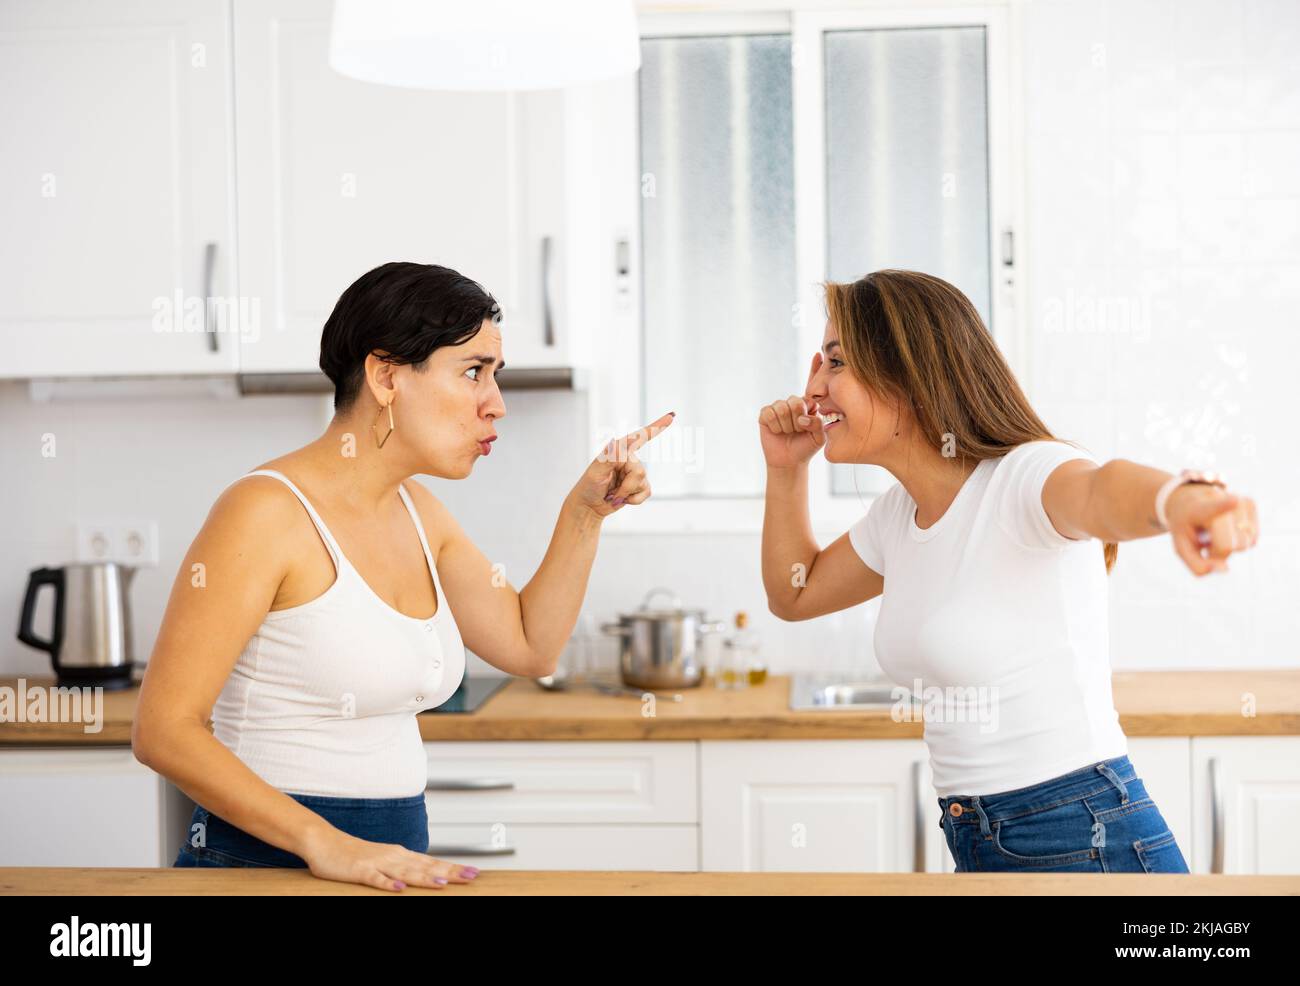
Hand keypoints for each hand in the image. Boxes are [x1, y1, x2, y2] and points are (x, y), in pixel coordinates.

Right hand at [302, 826, 476, 892]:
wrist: (323, 841)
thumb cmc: (353, 854)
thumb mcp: (383, 861)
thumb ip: (402, 868)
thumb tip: (423, 876)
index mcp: (400, 855)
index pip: (431, 862)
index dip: (453, 868)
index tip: (473, 872)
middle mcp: (393, 857)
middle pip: (425, 866)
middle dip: (449, 872)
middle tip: (470, 876)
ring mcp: (377, 863)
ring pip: (405, 871)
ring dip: (424, 878)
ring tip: (443, 884)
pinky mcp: (359, 870)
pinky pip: (375, 879)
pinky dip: (387, 883)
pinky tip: (398, 888)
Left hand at [569, 412, 674, 517]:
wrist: (590, 506)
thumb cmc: (589, 486)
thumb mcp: (595, 472)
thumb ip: (608, 458)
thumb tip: (616, 443)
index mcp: (619, 450)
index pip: (639, 437)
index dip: (657, 426)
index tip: (671, 416)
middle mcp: (629, 458)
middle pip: (640, 471)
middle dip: (625, 487)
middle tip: (610, 493)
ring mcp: (635, 472)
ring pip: (643, 482)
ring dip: (626, 494)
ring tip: (613, 495)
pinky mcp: (640, 485)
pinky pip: (646, 492)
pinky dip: (633, 500)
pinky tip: (622, 500)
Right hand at [758, 354, 826, 468]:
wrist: (790, 461)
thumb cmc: (806, 447)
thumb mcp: (819, 436)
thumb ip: (817, 422)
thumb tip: (802, 414)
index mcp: (808, 405)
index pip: (812, 385)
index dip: (815, 369)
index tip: (819, 354)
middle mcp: (793, 403)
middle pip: (795, 401)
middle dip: (798, 419)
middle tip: (798, 429)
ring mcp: (778, 407)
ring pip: (782, 409)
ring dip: (786, 426)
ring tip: (788, 433)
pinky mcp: (765, 414)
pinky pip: (769, 414)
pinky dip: (775, 426)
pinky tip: (777, 431)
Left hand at [1164, 483, 1258, 575]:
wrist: (1190, 503)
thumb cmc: (1186, 529)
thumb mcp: (1182, 549)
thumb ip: (1197, 566)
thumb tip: (1225, 569)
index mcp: (1198, 509)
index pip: (1213, 508)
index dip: (1225, 505)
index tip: (1234, 501)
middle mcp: (1220, 499)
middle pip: (1230, 545)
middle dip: (1219, 552)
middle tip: (1206, 542)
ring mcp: (1237, 499)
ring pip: (1246, 543)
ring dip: (1231, 546)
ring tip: (1216, 532)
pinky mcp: (1250, 503)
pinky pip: (1252, 538)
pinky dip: (1240, 540)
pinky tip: (1227, 529)